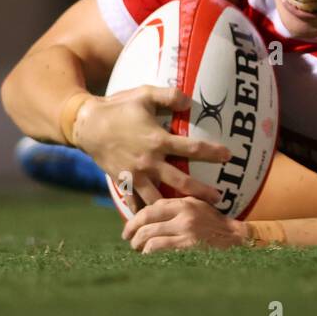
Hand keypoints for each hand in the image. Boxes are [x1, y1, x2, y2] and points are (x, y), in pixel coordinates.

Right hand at [72, 85, 230, 210]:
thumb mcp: (144, 94)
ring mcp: (135, 175)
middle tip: (219, 198)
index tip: (229, 156)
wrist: (88, 125)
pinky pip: (136, 201)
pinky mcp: (124, 182)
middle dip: (201, 191)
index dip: (212, 152)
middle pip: (181, 181)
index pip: (192, 148)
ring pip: (159, 198)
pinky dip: (146, 212)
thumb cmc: (119, 107)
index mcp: (157, 139)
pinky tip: (157, 221)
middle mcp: (149, 161)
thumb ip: (169, 95)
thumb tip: (190, 101)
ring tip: (189, 213)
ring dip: (175, 207)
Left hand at [122, 196, 248, 252]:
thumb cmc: (213, 223)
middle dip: (132, 232)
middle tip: (128, 240)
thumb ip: (175, 206)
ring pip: (149, 236)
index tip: (129, 227)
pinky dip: (149, 253)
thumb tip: (149, 212)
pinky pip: (158, 248)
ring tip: (137, 249)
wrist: (235, 237)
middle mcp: (184, 214)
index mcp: (184, 203)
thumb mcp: (196, 206)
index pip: (150, 208)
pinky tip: (148, 256)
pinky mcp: (187, 246)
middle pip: (146, 221)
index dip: (135, 219)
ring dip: (139, 244)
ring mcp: (186, 231)